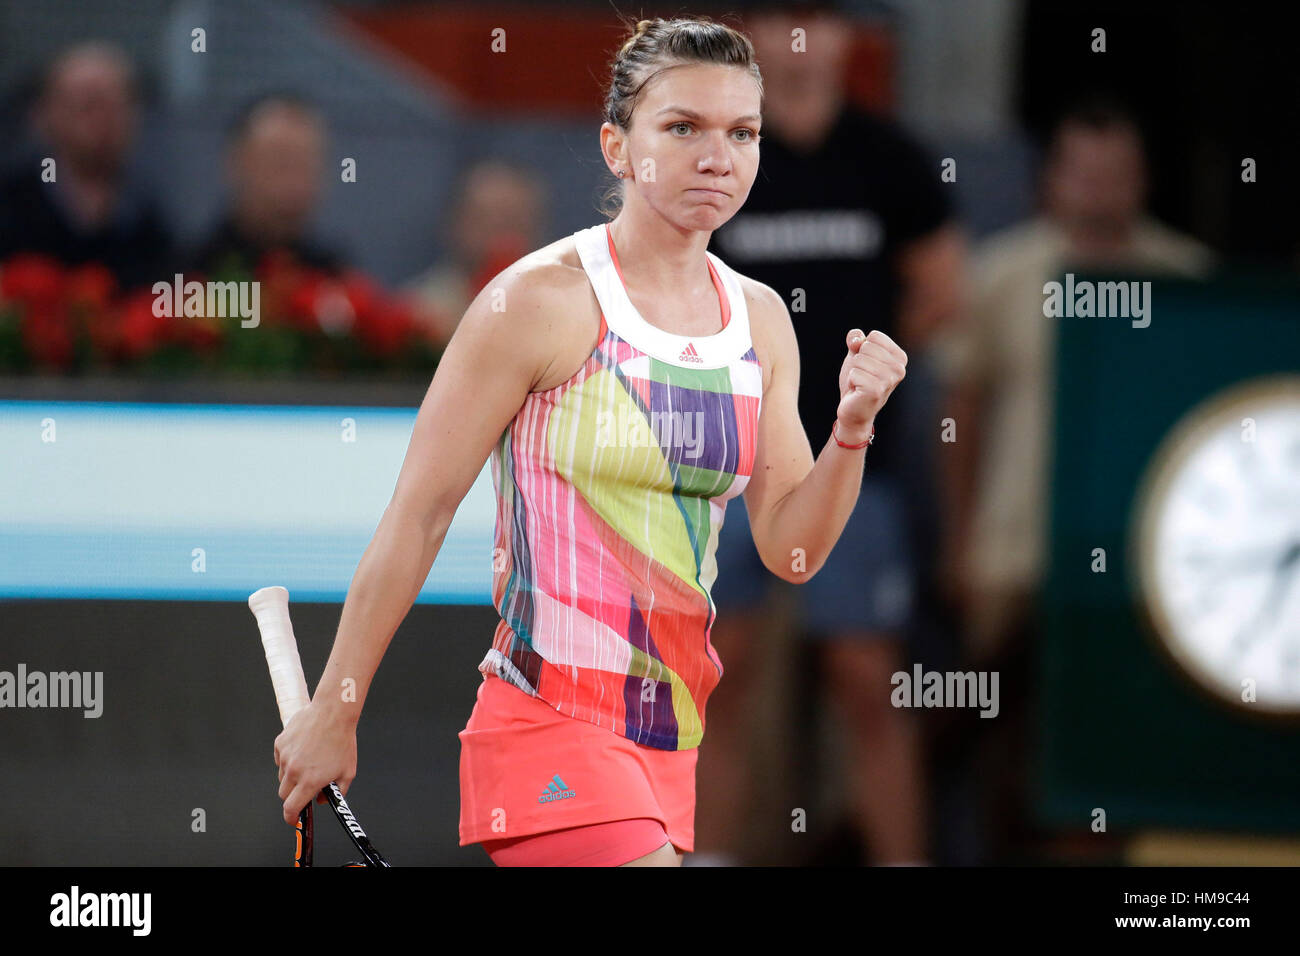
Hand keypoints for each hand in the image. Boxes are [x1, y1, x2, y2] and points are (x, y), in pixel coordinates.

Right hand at [274, 699, 357, 825]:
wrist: (333, 713)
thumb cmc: (342, 740)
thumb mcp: (348, 771)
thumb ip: (336, 792)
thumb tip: (322, 800)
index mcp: (310, 781)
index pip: (291, 808)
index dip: (291, 818)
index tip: (294, 819)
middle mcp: (294, 771)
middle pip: (284, 794)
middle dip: (293, 795)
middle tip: (306, 786)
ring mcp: (285, 756)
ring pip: (282, 775)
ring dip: (292, 775)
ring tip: (310, 761)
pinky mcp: (280, 743)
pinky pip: (280, 758)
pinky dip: (289, 759)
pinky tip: (304, 748)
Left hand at [837, 329, 906, 439]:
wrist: (853, 410)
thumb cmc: (858, 381)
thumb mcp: (857, 355)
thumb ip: (856, 339)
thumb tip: (857, 338)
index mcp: (900, 357)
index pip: (875, 336)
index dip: (863, 348)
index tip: (867, 364)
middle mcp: (899, 368)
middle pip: (867, 346)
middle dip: (857, 361)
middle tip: (862, 376)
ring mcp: (889, 380)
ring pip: (859, 359)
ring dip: (854, 372)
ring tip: (860, 384)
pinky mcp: (876, 390)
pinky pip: (854, 373)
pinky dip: (851, 381)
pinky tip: (857, 391)